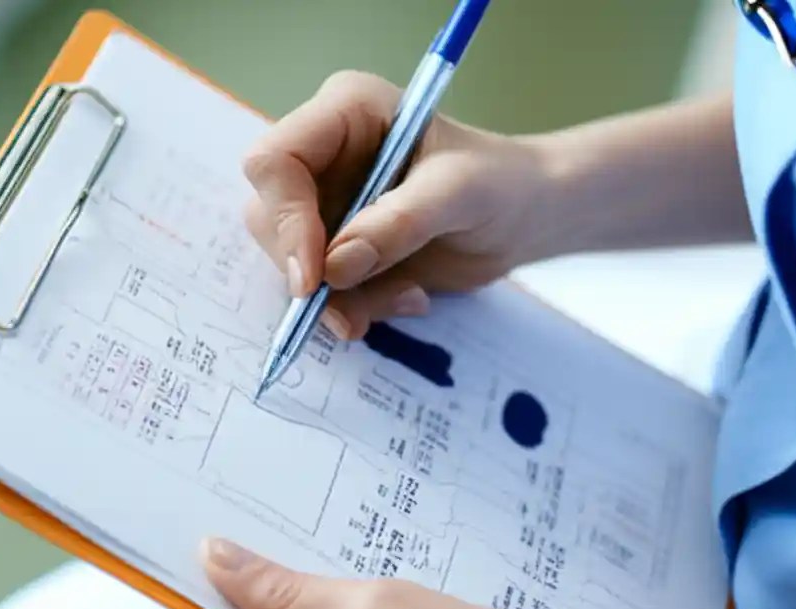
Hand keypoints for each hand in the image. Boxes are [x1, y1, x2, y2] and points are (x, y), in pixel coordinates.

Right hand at [242, 71, 555, 339]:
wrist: (526, 217)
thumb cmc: (501, 183)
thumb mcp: (458, 194)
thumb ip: (397, 224)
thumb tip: (334, 267)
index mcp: (344, 113)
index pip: (274, 162)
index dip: (285, 219)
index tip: (315, 276)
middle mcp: (323, 155)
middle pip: (269, 217)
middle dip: (312, 270)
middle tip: (357, 306)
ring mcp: (326, 203)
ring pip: (291, 261)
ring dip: (343, 297)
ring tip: (410, 295)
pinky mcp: (338, 246)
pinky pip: (321, 289)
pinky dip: (358, 307)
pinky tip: (409, 295)